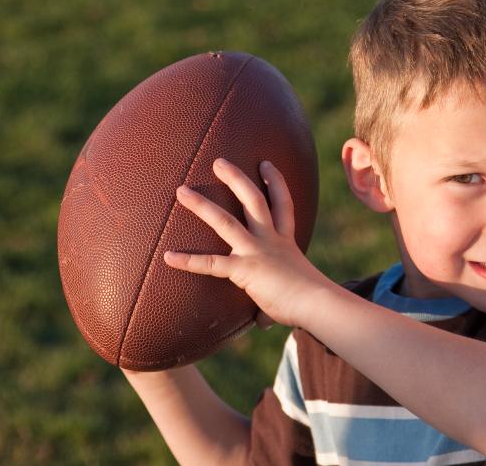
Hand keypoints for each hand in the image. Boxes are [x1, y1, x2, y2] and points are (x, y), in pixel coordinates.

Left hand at [163, 158, 329, 327]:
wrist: (318, 305)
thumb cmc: (308, 304)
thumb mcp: (291, 295)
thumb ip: (271, 306)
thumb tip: (263, 322)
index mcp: (285, 242)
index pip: (282, 205)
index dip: (275, 182)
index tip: (265, 164)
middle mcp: (270, 240)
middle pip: (253, 200)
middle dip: (235, 178)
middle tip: (218, 162)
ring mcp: (256, 251)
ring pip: (225, 221)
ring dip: (201, 205)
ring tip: (181, 191)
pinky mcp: (244, 269)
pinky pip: (211, 264)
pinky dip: (188, 261)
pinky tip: (168, 257)